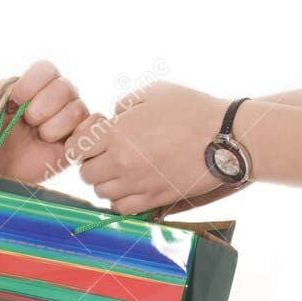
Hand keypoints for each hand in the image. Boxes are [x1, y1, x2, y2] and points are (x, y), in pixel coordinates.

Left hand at [0, 60, 90, 183]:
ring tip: (40, 136)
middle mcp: (61, 96)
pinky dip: (76, 136)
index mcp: (40, 82)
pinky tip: (58, 144)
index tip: (15, 101)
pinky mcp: (82, 138)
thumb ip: (10, 84)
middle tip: (29, 122)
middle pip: (64, 88)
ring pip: (76, 110)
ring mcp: (73, 117)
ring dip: (52, 127)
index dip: (30, 85)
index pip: (47, 69)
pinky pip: (93, 127)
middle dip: (41, 108)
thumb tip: (34, 91)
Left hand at [67, 81, 241, 214]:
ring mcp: (138, 184)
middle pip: (86, 174)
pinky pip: (123, 208)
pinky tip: (132, 185)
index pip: (76, 149)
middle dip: (92, 163)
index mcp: (117, 133)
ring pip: (102, 193)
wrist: (225, 137)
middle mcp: (122, 162)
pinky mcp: (155, 199)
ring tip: (122, 170)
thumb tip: (112, 117)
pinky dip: (122, 199)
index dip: (80, 144)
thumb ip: (125, 104)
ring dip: (107, 182)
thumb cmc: (191, 109)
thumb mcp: (153, 92)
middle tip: (108, 154)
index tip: (92, 140)